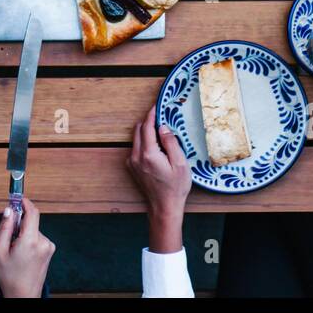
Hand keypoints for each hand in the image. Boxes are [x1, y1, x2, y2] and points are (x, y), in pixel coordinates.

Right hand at [0, 197, 54, 297]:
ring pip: (34, 230)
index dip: (25, 203)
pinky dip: (30, 241)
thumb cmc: (10, 277)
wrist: (23, 295)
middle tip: (9, 237)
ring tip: (16, 251)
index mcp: (30, 241)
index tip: (17, 199)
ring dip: (24, 234)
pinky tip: (23, 255)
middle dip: (20, 224)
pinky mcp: (50, 251)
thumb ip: (4, 228)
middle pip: (31, 221)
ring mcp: (48, 247)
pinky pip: (38, 238)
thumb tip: (9, 211)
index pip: (32, 212)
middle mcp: (43, 242)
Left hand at [127, 105, 190, 252]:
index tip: (156, 105)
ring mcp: (132, 162)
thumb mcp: (180, 163)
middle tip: (161, 116)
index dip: (152, 114)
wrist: (164, 207)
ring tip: (160, 131)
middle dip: (148, 121)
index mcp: (149, 154)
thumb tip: (163, 126)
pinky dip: (144, 142)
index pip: (147, 126)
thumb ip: (170, 142)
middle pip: (139, 130)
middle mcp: (136, 156)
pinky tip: (156, 146)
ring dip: (146, 131)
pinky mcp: (132, 167)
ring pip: (136, 138)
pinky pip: (136, 148)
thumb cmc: (175, 187)